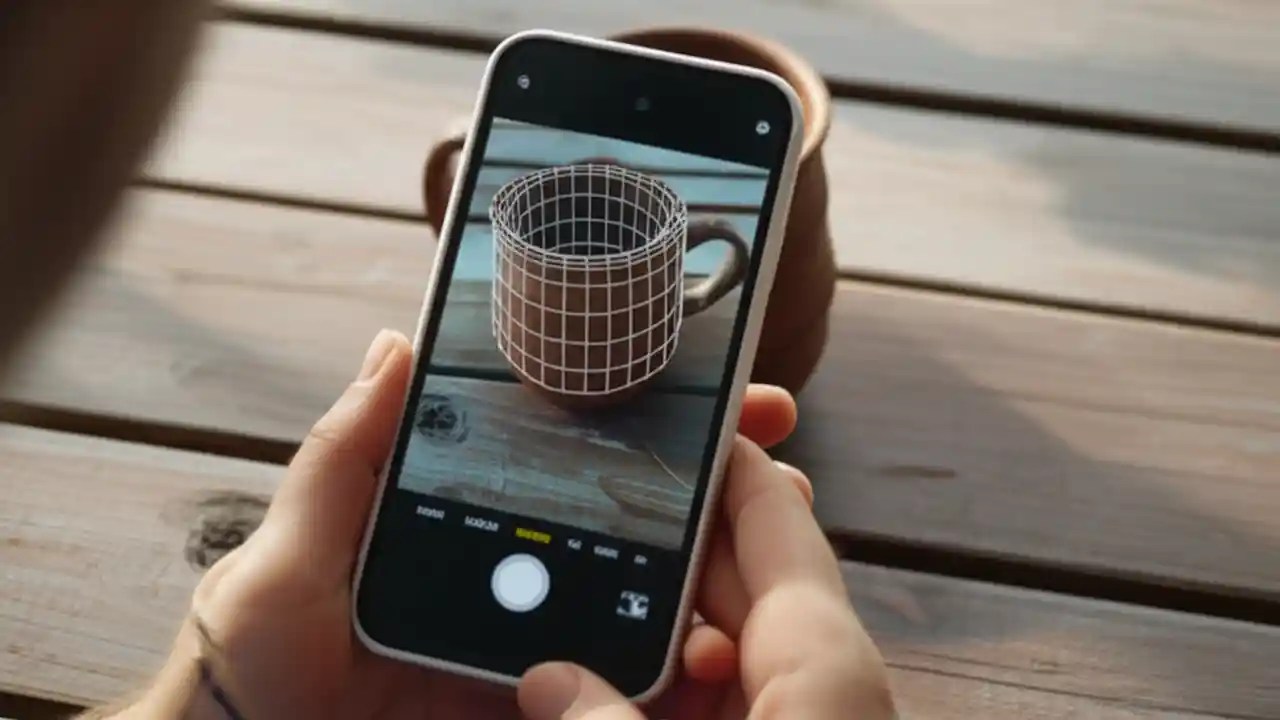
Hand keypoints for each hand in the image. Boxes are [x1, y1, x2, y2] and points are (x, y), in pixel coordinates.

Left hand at [109, 328, 864, 718]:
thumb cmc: (253, 658)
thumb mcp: (292, 550)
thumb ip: (345, 457)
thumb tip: (394, 345)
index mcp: (475, 524)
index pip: (580, 463)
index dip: (657, 432)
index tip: (727, 402)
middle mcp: (520, 581)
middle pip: (638, 533)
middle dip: (723, 502)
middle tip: (784, 475)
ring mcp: (539, 653)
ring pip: (648, 614)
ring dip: (720, 588)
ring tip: (765, 573)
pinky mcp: (545, 712)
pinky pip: (620, 696)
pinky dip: (676, 678)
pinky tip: (713, 661)